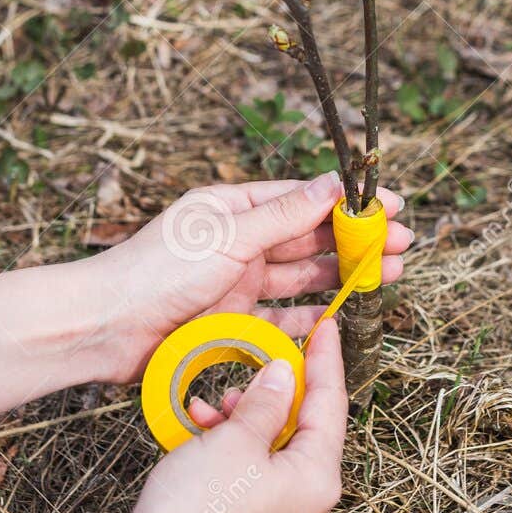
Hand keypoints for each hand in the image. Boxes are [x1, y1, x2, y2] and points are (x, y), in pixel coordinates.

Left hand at [84, 171, 411, 383]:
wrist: (107, 328)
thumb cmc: (158, 272)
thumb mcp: (230, 236)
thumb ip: (286, 214)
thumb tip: (333, 184)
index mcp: (233, 208)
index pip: (303, 198)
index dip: (349, 203)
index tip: (391, 205)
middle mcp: (238, 243)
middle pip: (309, 237)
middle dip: (356, 240)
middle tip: (404, 245)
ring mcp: (236, 283)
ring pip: (302, 276)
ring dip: (343, 275)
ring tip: (388, 276)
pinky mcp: (232, 322)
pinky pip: (282, 318)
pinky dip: (312, 317)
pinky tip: (342, 316)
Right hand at [119, 317, 346, 512]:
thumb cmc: (195, 510)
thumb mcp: (234, 439)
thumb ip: (266, 401)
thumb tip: (285, 374)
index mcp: (319, 481)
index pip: (331, 406)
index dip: (326, 361)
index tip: (327, 326)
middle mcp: (312, 509)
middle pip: (305, 432)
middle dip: (275, 394)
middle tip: (257, 362)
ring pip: (276, 455)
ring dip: (248, 423)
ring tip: (215, 406)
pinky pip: (256, 481)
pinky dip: (235, 454)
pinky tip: (204, 436)